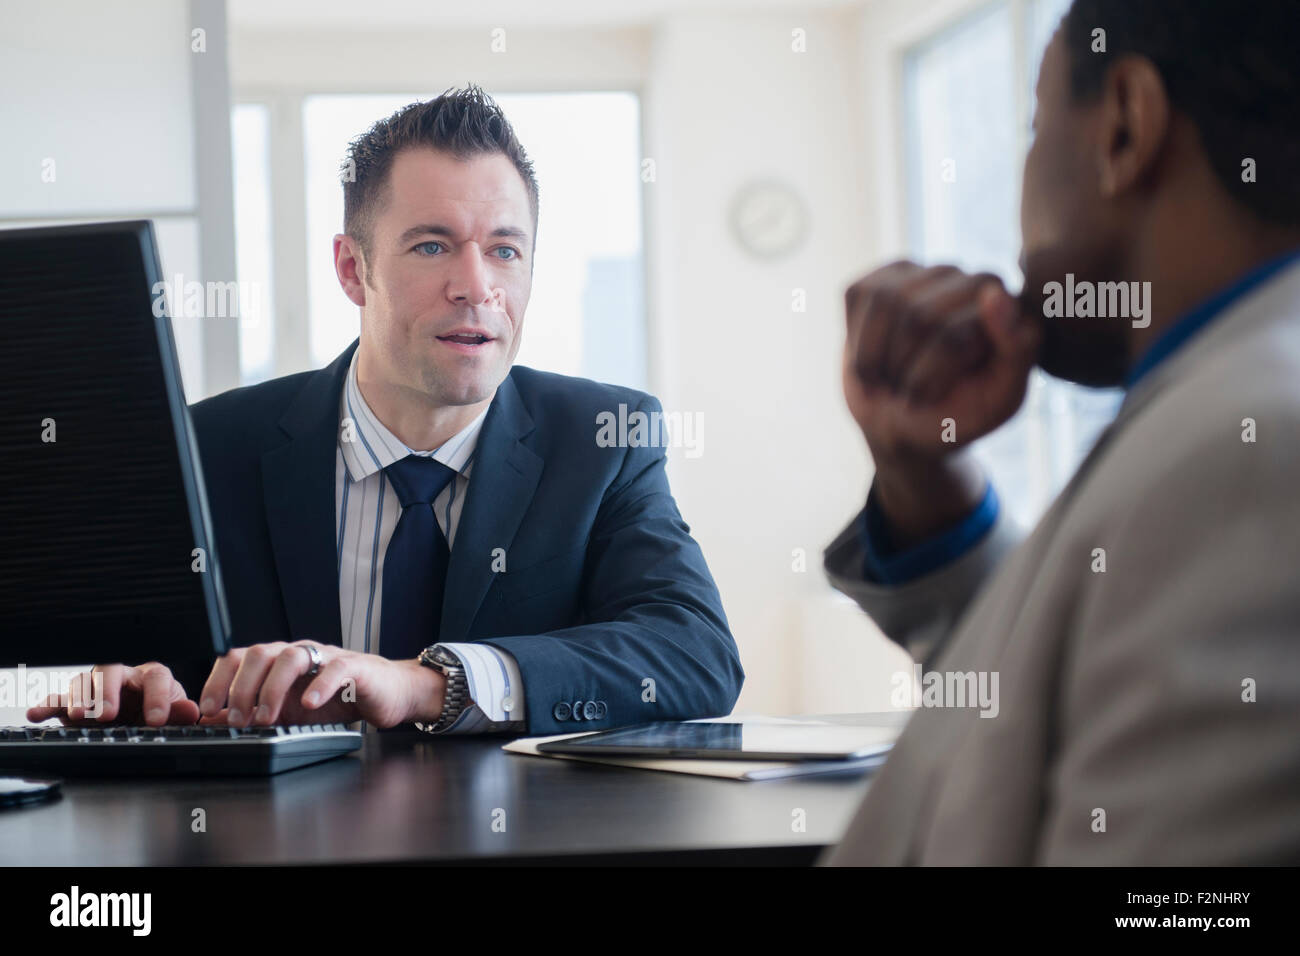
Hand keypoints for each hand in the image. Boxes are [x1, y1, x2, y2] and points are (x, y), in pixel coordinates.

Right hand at [26, 662, 199, 726]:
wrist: (140, 721)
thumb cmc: (157, 714)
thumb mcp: (173, 716)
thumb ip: (180, 714)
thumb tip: (192, 710)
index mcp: (152, 677)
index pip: (156, 677)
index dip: (157, 697)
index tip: (157, 720)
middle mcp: (122, 678)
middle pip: (112, 671)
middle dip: (108, 691)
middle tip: (108, 714)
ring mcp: (96, 688)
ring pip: (83, 682)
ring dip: (79, 698)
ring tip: (77, 715)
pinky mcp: (75, 703)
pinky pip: (59, 699)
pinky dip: (47, 705)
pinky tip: (37, 714)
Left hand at [196, 643, 442, 728]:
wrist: (386, 694)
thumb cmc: (339, 700)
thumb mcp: (290, 712)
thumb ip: (256, 713)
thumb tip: (215, 722)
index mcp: (278, 661)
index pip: (239, 658)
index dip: (219, 680)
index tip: (207, 708)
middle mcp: (299, 653)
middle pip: (260, 654)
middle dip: (242, 688)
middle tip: (238, 720)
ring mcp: (326, 657)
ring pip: (292, 657)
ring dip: (272, 689)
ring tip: (266, 717)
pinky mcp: (355, 667)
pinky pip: (336, 669)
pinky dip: (320, 685)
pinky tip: (310, 704)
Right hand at [842, 261, 1040, 544]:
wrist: (907, 427)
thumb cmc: (959, 415)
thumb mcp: (998, 400)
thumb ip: (1014, 349)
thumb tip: (995, 293)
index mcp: (1013, 311)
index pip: (953, 338)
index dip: (926, 379)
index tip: (930, 401)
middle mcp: (978, 282)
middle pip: (919, 318)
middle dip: (903, 368)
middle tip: (909, 392)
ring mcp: (934, 274)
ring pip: (888, 302)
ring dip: (877, 355)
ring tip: (891, 376)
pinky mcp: (891, 275)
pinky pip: (860, 293)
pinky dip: (858, 337)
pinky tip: (874, 355)